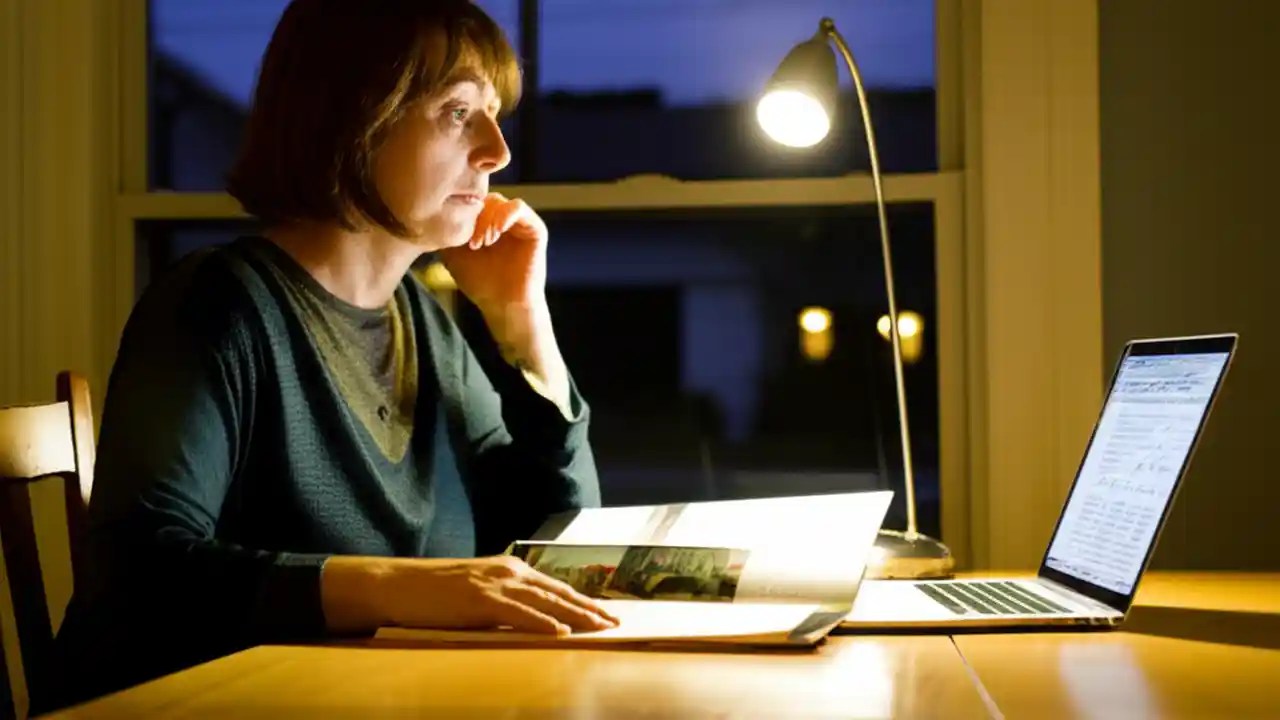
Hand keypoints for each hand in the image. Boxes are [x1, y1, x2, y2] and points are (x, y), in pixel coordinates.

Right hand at [323, 555, 619, 634]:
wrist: (399, 585)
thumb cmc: (435, 593)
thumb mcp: (477, 592)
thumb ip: (504, 602)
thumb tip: (528, 621)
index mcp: (509, 569)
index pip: (554, 586)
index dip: (582, 601)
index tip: (605, 613)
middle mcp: (509, 571)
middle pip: (559, 592)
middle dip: (589, 609)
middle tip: (616, 623)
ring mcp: (496, 584)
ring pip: (547, 602)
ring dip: (577, 617)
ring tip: (601, 628)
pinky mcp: (481, 599)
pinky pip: (519, 613)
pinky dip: (543, 623)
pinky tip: (562, 632)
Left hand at [437, 192, 546, 313]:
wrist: (505, 305)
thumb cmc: (480, 283)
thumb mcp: (453, 254)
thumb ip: (445, 231)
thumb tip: (431, 212)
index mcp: (484, 222)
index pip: (469, 202)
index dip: (461, 213)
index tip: (456, 235)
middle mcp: (502, 219)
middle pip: (483, 199)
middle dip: (474, 217)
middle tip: (471, 243)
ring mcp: (520, 223)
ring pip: (499, 201)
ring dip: (487, 219)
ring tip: (483, 243)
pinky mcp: (535, 228)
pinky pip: (519, 207)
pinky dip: (505, 215)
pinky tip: (496, 233)